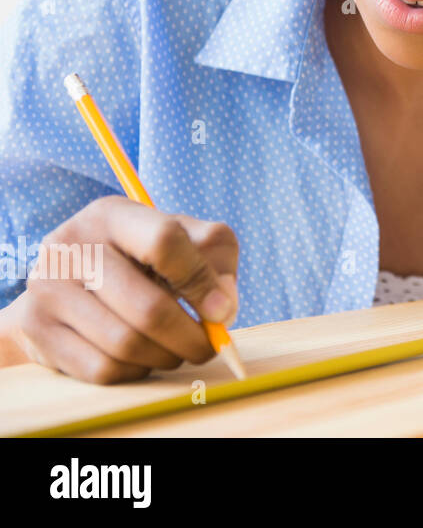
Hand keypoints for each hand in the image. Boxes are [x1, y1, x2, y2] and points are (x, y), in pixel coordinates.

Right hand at [4, 196, 238, 383]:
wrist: (67, 282)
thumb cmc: (140, 259)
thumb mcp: (181, 240)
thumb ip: (215, 259)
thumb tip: (222, 305)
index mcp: (112, 214)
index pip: (164, 241)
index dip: (201, 281)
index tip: (221, 310)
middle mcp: (72, 246)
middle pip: (148, 307)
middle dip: (191, 336)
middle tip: (209, 347)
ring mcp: (47, 287)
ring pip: (126, 344)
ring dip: (166, 357)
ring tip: (177, 351)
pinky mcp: (36, 328)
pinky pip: (102, 368)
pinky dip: (135, 370)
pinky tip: (142, 357)